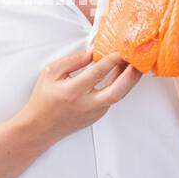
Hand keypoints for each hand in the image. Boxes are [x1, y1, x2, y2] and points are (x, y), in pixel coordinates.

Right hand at [15, 48, 141, 146]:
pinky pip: (112, 99)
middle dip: (130, 76)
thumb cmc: (43, 98)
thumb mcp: (50, 73)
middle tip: (138, 61)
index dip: (111, 60)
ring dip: (128, 80)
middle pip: (116, 91)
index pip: (97, 73)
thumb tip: (93, 52)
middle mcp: (85, 105)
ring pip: (118, 96)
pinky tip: (122, 74)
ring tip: (134, 64)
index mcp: (72, 92)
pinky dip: (119, 85)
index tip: (119, 50)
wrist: (40, 127)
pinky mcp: (97, 116)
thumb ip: (72, 61)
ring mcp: (93, 113)